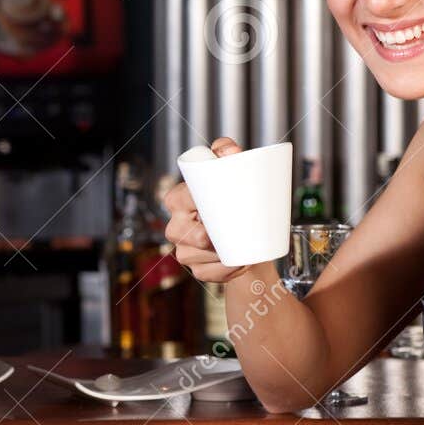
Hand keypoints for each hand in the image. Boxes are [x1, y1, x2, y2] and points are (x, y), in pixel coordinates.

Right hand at [164, 136, 249, 284]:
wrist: (248, 235)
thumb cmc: (233, 202)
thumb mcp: (232, 172)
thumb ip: (227, 151)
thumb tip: (228, 150)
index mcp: (177, 200)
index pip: (181, 198)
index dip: (195, 201)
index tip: (214, 202)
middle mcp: (175, 227)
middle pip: (188, 233)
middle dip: (207, 235)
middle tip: (229, 231)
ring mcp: (185, 252)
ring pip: (198, 256)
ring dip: (221, 255)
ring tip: (242, 247)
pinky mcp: (198, 271)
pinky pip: (209, 274)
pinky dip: (226, 271)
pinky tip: (237, 263)